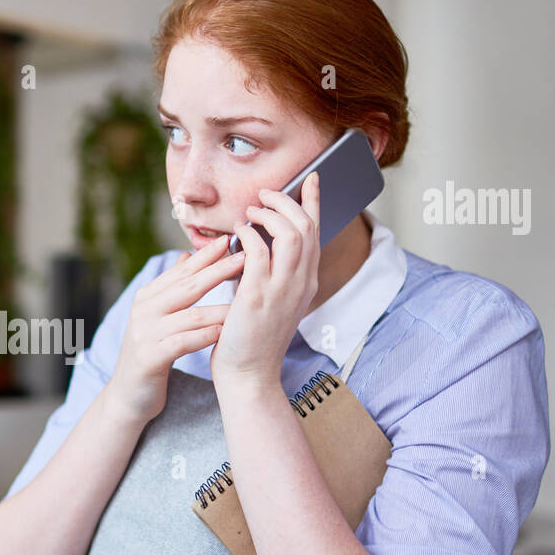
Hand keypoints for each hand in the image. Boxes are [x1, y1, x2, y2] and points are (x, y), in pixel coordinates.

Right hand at [104, 234, 243, 424]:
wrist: (128, 395)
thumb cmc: (151, 352)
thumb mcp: (159, 316)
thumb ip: (172, 286)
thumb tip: (187, 253)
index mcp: (148, 297)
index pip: (182, 271)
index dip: (207, 255)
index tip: (232, 240)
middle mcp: (144, 311)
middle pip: (187, 286)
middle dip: (218, 271)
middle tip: (247, 257)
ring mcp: (145, 334)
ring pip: (190, 315)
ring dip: (221, 308)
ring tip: (248, 301)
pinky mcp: (150, 358)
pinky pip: (183, 342)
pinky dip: (205, 336)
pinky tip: (225, 332)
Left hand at [210, 171, 320, 387]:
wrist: (248, 375)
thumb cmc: (253, 338)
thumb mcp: (271, 300)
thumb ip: (270, 272)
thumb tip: (257, 242)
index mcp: (306, 283)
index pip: (317, 233)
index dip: (315, 202)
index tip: (311, 179)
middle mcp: (301, 283)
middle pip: (307, 226)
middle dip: (287, 202)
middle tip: (264, 195)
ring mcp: (282, 290)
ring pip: (290, 233)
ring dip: (268, 215)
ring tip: (250, 211)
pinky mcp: (258, 297)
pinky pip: (258, 252)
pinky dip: (249, 235)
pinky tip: (237, 233)